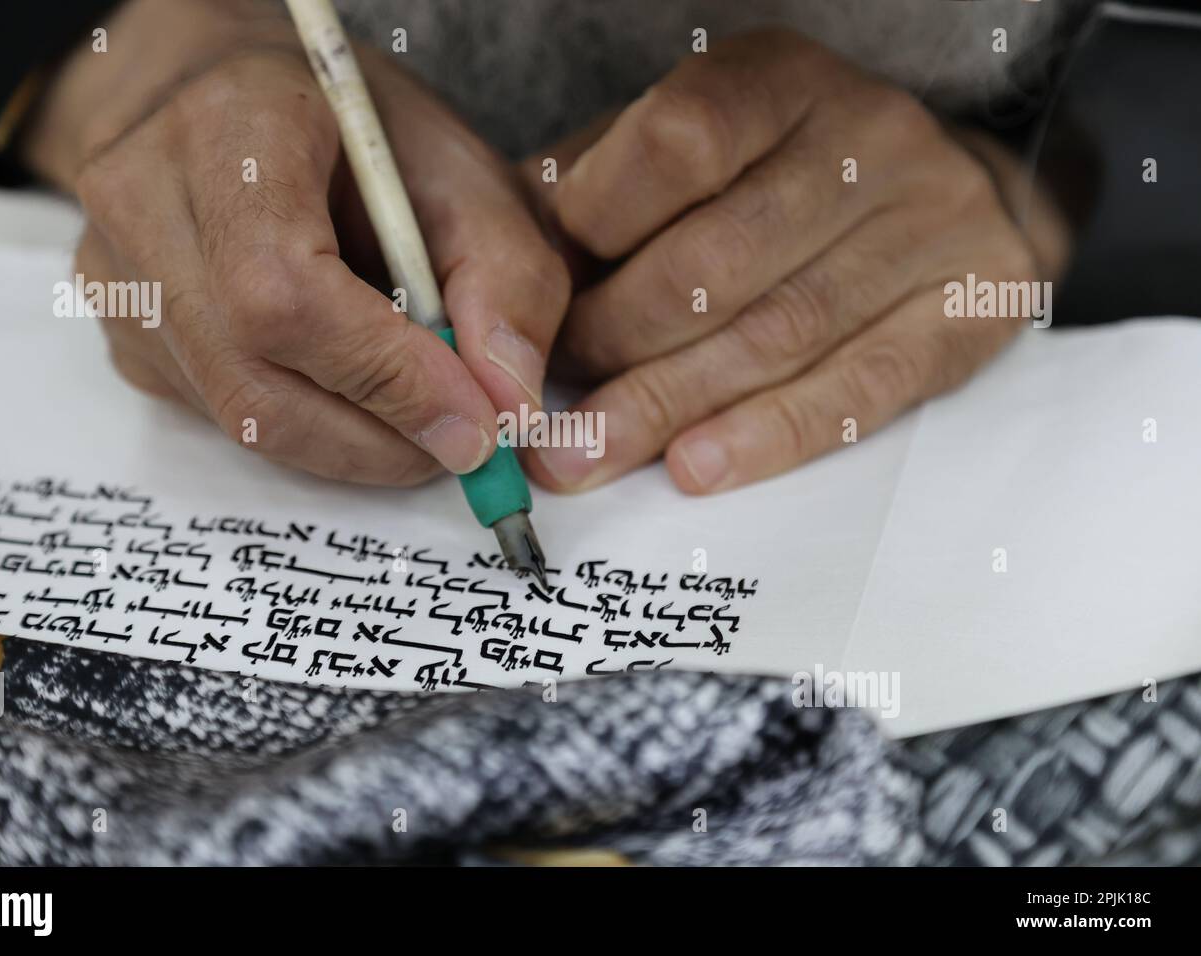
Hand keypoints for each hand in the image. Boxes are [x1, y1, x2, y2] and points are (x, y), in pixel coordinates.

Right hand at [23, 0, 567, 484]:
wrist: (237, 104)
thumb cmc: (354, 134)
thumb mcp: (463, 171)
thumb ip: (506, 280)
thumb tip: (508, 409)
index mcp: (228, 130)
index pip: (283, 290)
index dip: (384, 375)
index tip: (474, 423)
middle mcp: (143, 204)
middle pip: (251, 377)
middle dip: (378, 436)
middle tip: (461, 442)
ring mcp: (118, 279)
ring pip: (239, 416)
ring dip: (352, 444)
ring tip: (419, 413)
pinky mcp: (126, 340)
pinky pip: (225, 420)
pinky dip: (312, 428)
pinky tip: (352, 388)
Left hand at [522, 29, 1068, 493]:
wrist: (955, 190)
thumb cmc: (777, 179)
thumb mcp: (686, 152)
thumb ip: (594, 198)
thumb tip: (497, 287)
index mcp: (778, 81)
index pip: (677, 141)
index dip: (597, 227)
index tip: (542, 302)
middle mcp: (865, 137)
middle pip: (716, 261)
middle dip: (615, 345)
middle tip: (548, 408)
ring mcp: (930, 221)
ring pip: (777, 333)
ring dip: (666, 407)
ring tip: (586, 459)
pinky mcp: (969, 307)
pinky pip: (861, 387)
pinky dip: (767, 436)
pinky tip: (695, 468)